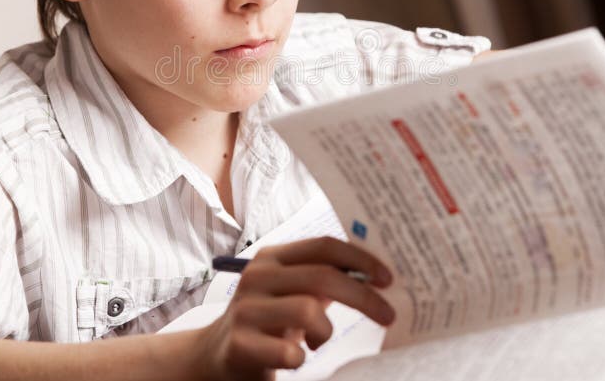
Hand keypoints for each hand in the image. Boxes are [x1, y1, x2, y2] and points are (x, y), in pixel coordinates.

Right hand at [194, 236, 394, 380]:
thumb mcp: (294, 291)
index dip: (360, 259)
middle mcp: (258, 276)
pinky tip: (295, 359)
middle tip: (388, 316)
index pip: (323, 246)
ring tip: (317, 341)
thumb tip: (376, 275)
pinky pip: (289, 352)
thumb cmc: (269, 320)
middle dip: (363, 297)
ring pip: (309, 311)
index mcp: (273, 257)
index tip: (388, 279)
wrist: (216, 354)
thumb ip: (325, 278)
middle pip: (323, 276)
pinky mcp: (240, 343)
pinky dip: (302, 359)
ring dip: (325, 331)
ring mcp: (246, 309)